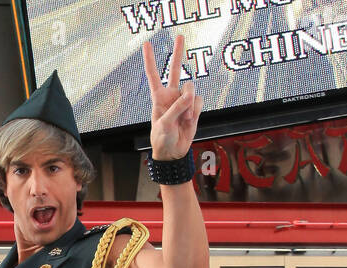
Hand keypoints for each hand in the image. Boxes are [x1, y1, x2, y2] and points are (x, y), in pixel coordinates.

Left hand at [141, 34, 203, 161]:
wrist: (174, 152)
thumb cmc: (163, 139)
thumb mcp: (164, 124)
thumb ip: (176, 108)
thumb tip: (189, 95)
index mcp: (159, 97)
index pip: (153, 75)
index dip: (150, 60)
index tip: (147, 44)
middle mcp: (171, 95)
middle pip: (176, 70)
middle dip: (178, 53)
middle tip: (180, 36)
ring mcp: (183, 101)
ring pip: (191, 89)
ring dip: (189, 105)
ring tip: (184, 119)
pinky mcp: (193, 107)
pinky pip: (198, 101)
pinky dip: (195, 111)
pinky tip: (189, 120)